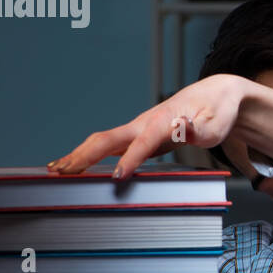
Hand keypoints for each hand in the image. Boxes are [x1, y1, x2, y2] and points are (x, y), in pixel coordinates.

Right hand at [46, 74, 250, 177]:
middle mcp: (145, 122)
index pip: (142, 143)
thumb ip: (200, 129)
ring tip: (54, 170)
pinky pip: (109, 145)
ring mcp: (138, 127)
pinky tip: (74, 165)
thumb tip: (184, 128)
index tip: (116, 177)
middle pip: (108, 139)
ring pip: (103, 141)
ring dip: (79, 154)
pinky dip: (88, 154)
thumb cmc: (217, 112)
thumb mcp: (216, 124)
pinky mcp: (138, 134)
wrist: (215, 95)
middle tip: (62, 172)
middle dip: (84, 155)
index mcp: (163, 121)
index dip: (130, 160)